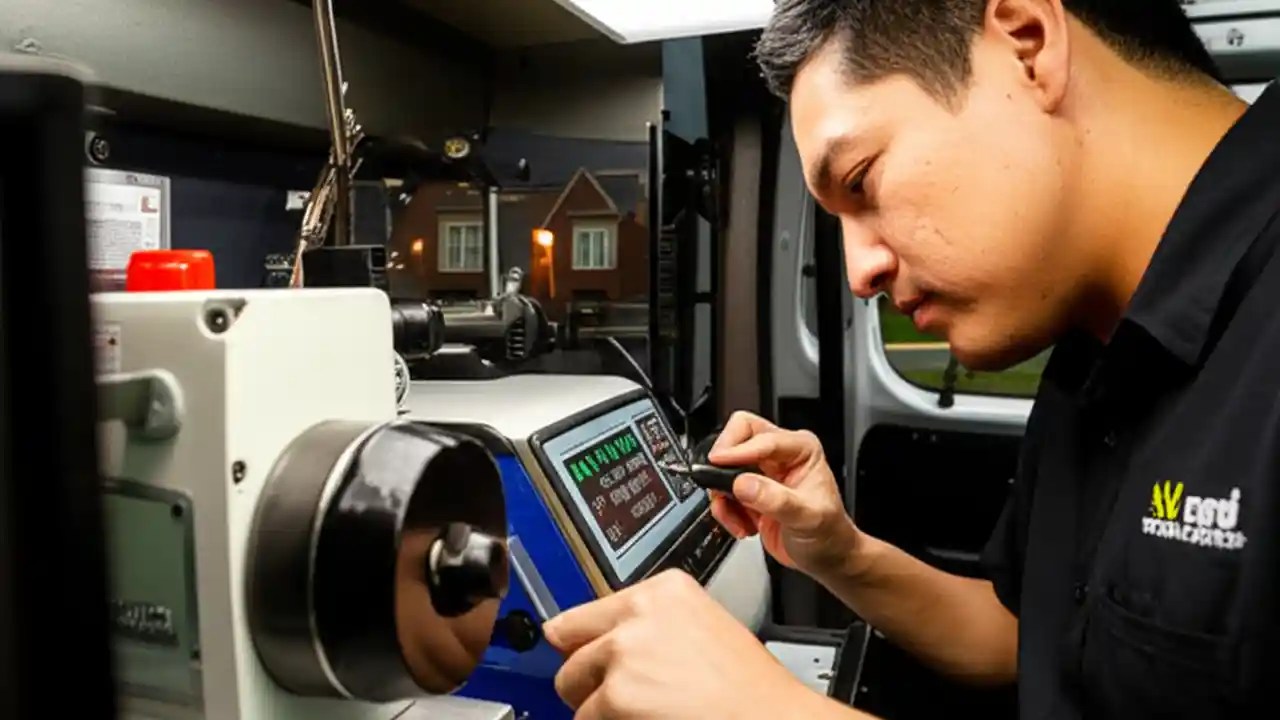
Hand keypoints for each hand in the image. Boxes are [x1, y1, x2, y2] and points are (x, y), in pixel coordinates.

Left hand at [544, 570, 821, 719]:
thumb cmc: (749, 688)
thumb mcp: (701, 629)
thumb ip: (648, 626)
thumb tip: (597, 642)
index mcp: (664, 589)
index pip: (587, 611)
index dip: (589, 643)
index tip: (591, 654)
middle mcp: (640, 611)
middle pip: (568, 642)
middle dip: (587, 673)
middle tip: (624, 695)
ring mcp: (624, 651)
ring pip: (572, 684)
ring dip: (596, 703)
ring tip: (644, 710)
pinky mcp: (616, 694)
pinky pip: (585, 718)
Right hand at [707, 411, 859, 575]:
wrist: (825, 557)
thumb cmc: (829, 534)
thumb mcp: (807, 518)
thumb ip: (775, 500)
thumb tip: (743, 484)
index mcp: (801, 449)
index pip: (762, 437)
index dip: (737, 449)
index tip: (719, 463)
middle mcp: (779, 455)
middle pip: (738, 435)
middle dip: (724, 460)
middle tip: (717, 481)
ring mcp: (761, 471)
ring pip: (724, 464)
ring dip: (723, 493)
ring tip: (738, 517)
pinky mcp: (747, 490)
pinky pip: (721, 490)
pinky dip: (724, 509)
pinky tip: (743, 525)